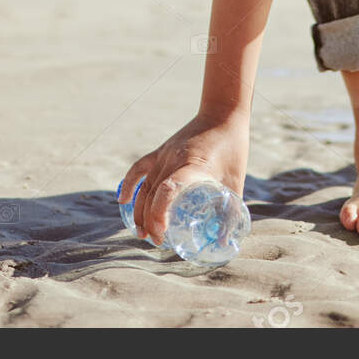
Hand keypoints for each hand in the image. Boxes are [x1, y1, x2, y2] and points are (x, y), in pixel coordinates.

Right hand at [120, 111, 248, 245]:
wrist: (222, 115)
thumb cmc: (233, 150)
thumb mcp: (236, 182)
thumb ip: (230, 212)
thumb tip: (223, 243)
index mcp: (193, 166)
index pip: (168, 190)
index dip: (159, 214)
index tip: (162, 234)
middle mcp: (174, 160)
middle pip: (152, 193)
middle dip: (150, 221)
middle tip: (157, 241)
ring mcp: (165, 154)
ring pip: (145, 186)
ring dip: (140, 210)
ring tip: (142, 232)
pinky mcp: (162, 151)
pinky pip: (140, 168)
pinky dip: (129, 183)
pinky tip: (122, 199)